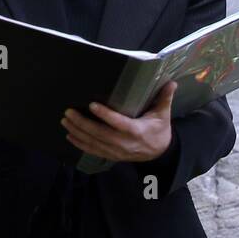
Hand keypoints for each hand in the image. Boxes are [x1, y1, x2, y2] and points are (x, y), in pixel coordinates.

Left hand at [61, 80, 177, 162]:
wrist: (159, 153)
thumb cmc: (159, 130)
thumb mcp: (163, 114)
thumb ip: (164, 98)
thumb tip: (172, 82)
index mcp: (137, 131)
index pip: (119, 123)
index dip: (105, 115)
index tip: (92, 105)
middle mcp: (125, 143)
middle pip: (101, 134)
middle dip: (83, 124)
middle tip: (69, 112)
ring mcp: (117, 151)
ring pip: (94, 143)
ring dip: (78, 133)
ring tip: (66, 121)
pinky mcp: (112, 155)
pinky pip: (94, 151)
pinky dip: (81, 144)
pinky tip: (70, 136)